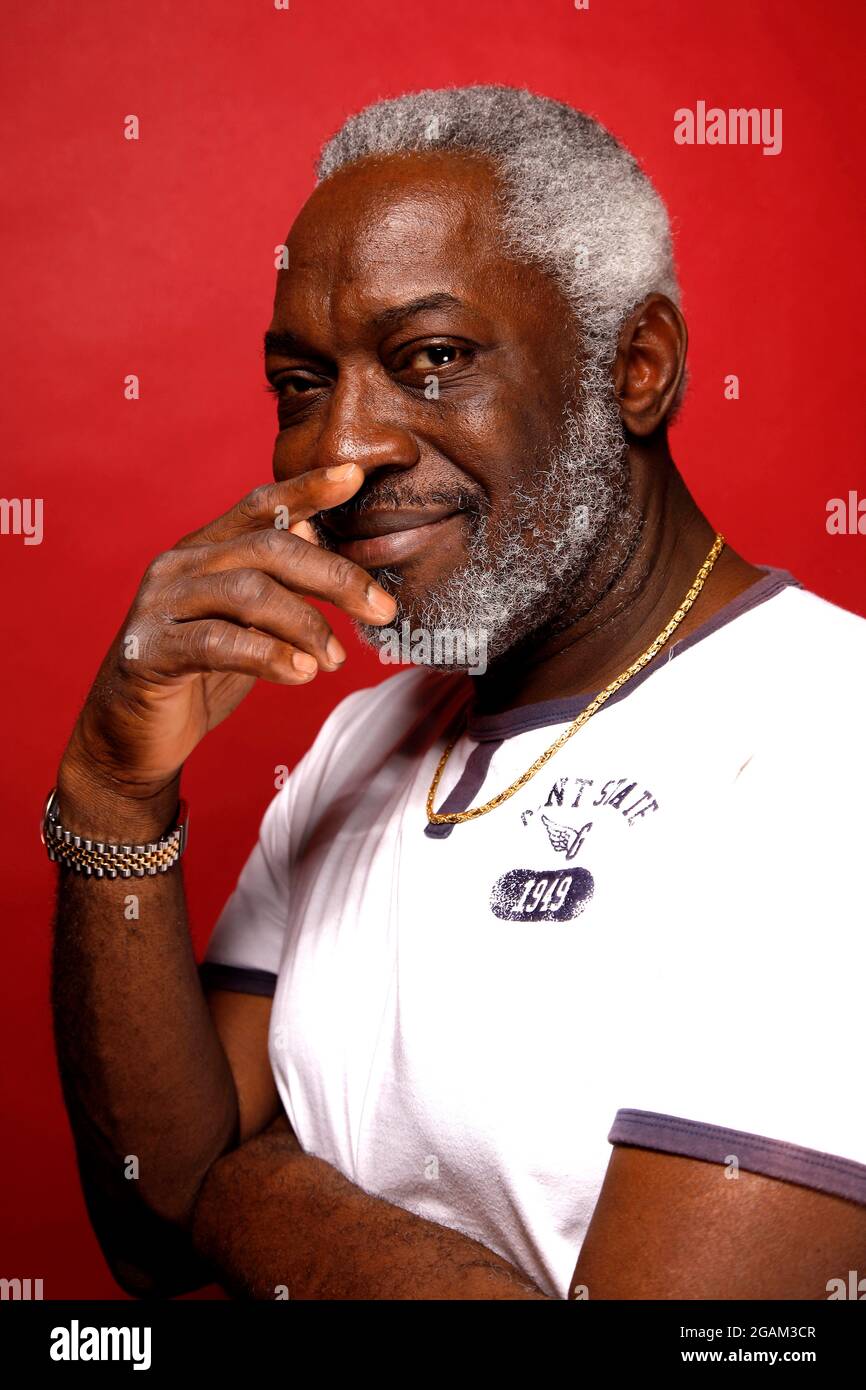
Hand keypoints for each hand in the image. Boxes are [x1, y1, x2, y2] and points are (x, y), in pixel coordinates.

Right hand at [58, 462, 395, 807]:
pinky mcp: (151, 650)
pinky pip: (219, 642)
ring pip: (249, 592)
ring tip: (335, 660)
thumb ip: (272, 581)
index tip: (355, 476)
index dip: (306, 489)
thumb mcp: (243, 624)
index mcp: (204, 551)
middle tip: (382, 609)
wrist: (130, 738)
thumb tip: (313, 530)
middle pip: (268, 548)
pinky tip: (302, 673)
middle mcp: (179, 566)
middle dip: (334, 575)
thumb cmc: (195, 676)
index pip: (260, 507)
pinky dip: (269, 656)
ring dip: (306, 624)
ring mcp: (160, 605)